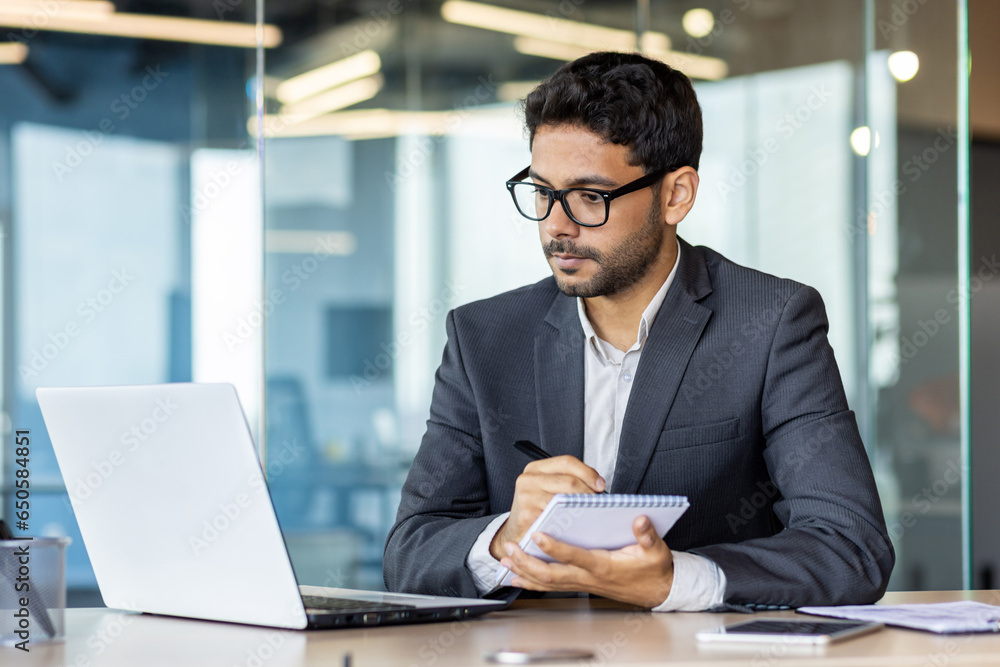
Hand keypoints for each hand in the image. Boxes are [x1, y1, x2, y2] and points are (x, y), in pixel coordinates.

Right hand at [489, 455, 604, 559]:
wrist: (516, 532)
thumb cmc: (537, 509)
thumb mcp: (546, 488)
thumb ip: (567, 480)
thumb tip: (597, 485)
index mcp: (535, 469)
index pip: (567, 462)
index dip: (588, 472)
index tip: (600, 485)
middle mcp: (528, 480)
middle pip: (569, 481)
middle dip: (589, 492)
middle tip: (598, 503)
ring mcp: (527, 498)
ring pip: (566, 500)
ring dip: (583, 508)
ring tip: (591, 514)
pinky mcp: (528, 516)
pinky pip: (558, 518)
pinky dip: (572, 522)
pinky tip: (578, 526)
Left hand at [499, 515, 673, 608]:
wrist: (656, 590)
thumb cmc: (652, 569)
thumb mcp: (656, 551)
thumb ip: (647, 535)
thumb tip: (640, 519)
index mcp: (604, 565)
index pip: (574, 556)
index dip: (555, 547)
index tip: (538, 535)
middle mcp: (589, 577)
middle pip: (551, 574)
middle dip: (528, 562)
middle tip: (511, 550)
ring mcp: (582, 583)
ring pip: (547, 582)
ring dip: (524, 572)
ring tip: (506, 560)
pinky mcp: (579, 584)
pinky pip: (550, 587)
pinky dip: (531, 583)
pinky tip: (516, 578)